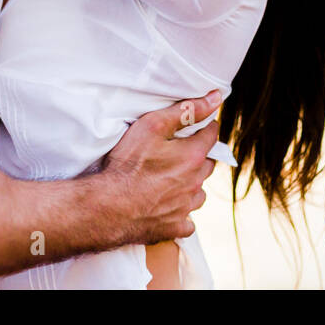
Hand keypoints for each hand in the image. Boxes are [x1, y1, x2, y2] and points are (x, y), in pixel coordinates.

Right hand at [100, 91, 222, 243]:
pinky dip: (182, 213)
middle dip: (199, 156)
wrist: (108, 206)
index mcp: (192, 156)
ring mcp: (186, 207)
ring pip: (199, 193)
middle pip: (207, 164)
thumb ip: (186, 110)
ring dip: (192, 185)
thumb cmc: (128, 164)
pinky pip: (188, 221)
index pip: (211, 135)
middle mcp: (195, 183)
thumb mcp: (153, 126)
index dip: (205, 127)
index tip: (198, 125)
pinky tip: (170, 208)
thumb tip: (216, 98)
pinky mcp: (175, 227)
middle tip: (182, 151)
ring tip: (175, 179)